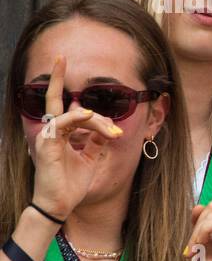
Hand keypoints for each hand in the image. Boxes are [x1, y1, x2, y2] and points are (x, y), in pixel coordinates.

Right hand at [29, 56, 123, 218]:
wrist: (60, 204)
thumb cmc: (72, 183)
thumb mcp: (90, 157)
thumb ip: (95, 140)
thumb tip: (106, 129)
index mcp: (60, 133)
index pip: (63, 105)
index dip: (63, 85)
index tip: (64, 63)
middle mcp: (52, 131)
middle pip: (55, 98)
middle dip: (55, 76)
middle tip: (61, 57)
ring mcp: (48, 136)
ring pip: (74, 115)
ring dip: (98, 121)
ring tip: (114, 134)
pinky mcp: (48, 144)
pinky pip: (63, 124)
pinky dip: (78, 119)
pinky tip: (90, 116)